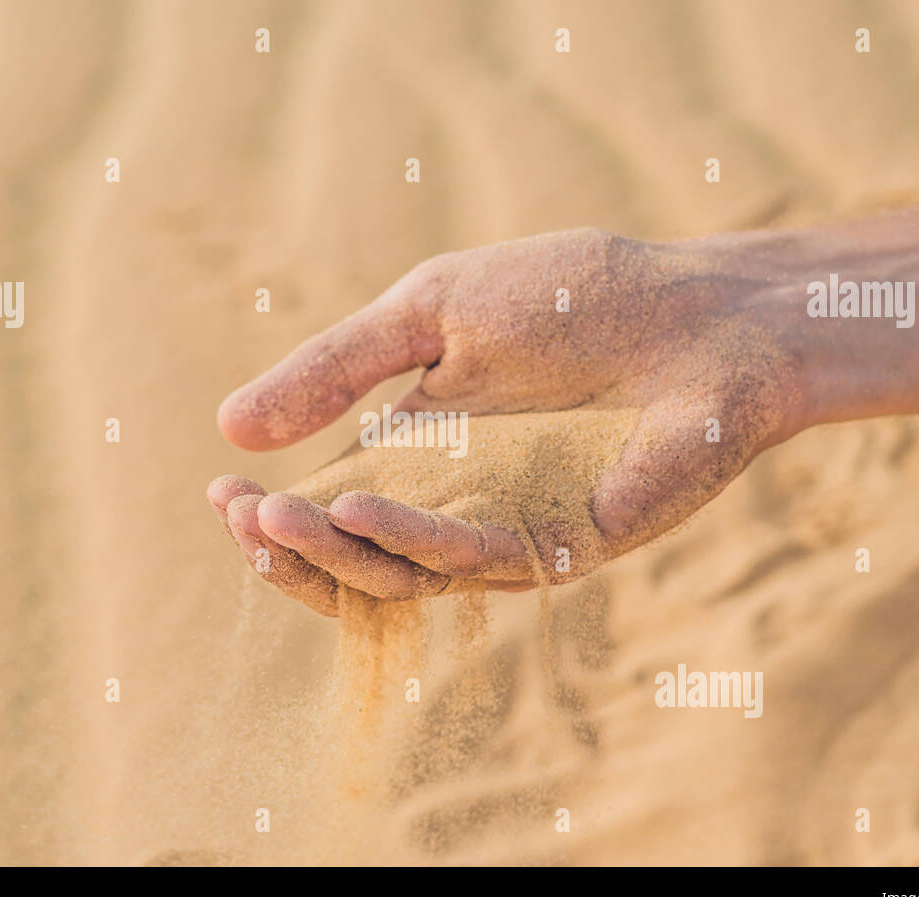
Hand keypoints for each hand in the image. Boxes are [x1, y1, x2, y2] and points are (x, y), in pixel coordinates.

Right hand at [209, 227, 804, 614]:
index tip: (220, 490)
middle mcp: (458, 509)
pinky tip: (354, 508)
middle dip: (291, 549)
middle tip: (242, 517)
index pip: (331, 513)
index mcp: (421, 459)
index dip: (274, 517)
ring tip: (274, 516)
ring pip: (404, 575)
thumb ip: (339, 369)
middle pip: (356, 563)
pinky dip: (410, 538)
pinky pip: (475, 557)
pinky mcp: (563, 547)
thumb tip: (230, 428)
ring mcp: (510, 534)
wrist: (698, 308)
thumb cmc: (573, 300)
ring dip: (334, 551)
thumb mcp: (430, 314)